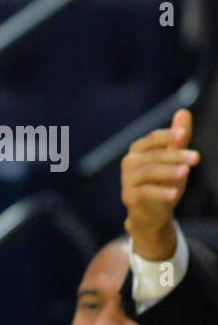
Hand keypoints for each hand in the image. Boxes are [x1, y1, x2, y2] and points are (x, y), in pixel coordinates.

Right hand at [122, 108, 199, 260]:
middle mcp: (129, 162)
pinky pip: (144, 192)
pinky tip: (175, 193)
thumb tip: (183, 112)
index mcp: (139, 149)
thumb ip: (178, 138)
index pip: (152, 138)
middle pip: (153, 156)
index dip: (167, 136)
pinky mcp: (128, 197)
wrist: (152, 213)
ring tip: (186, 172)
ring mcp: (127, 180)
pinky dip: (160, 192)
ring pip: (148, 172)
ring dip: (168, 171)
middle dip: (175, 155)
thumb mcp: (175, 159)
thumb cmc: (164, 182)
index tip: (183, 135)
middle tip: (196, 157)